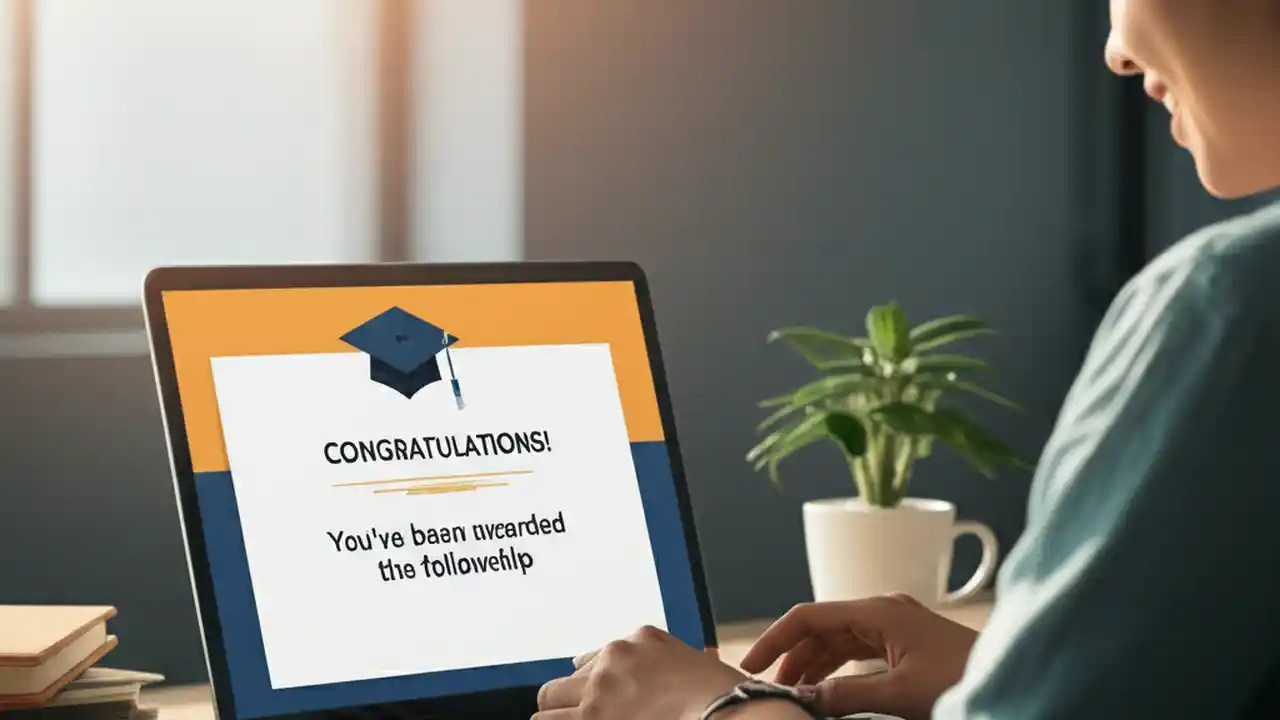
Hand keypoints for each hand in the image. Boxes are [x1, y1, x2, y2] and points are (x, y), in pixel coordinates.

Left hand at [535, 626, 747, 719]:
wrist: (726, 712)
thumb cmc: (722, 697)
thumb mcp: (696, 665)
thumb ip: (670, 663)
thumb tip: (678, 669)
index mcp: (641, 639)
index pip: (598, 658)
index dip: (595, 683)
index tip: (599, 697)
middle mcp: (615, 657)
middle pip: (569, 676)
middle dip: (570, 696)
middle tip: (579, 714)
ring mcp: (600, 688)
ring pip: (549, 697)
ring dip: (557, 712)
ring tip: (567, 719)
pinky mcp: (591, 716)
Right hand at [739, 594, 976, 719]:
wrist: (1011, 681)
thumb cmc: (962, 681)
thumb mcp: (898, 695)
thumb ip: (846, 695)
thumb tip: (804, 698)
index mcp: (878, 611)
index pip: (809, 616)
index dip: (776, 640)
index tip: (751, 666)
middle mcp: (884, 610)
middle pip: (822, 627)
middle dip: (792, 656)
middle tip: (770, 686)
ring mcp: (897, 625)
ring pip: (840, 640)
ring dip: (814, 664)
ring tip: (793, 691)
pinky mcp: (907, 642)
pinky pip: (859, 650)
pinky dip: (838, 667)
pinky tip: (827, 687)